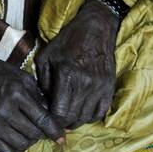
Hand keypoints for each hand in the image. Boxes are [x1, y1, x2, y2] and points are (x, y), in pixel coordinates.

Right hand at [0, 40, 63, 151]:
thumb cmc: (0, 74)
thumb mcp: (24, 79)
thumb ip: (39, 98)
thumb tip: (54, 118)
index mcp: (17, 94)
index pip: (42, 119)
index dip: (55, 130)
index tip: (62, 138)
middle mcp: (4, 111)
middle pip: (33, 134)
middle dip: (43, 133)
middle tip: (44, 129)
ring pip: (21, 144)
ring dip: (30, 141)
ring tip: (31, 132)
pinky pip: (5, 150)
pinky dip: (16, 148)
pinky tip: (19, 139)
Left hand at [35, 0, 119, 131]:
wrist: (96, 28)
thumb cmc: (68, 41)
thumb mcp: (46, 56)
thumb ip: (42, 81)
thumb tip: (44, 103)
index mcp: (67, 75)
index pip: (59, 112)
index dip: (51, 122)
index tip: (47, 121)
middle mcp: (85, 83)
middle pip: (72, 118)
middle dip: (62, 124)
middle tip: (56, 121)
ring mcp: (100, 85)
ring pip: (86, 117)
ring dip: (76, 121)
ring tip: (69, 116)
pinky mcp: (109, 85)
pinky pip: (101, 111)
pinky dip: (91, 116)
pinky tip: (83, 111)